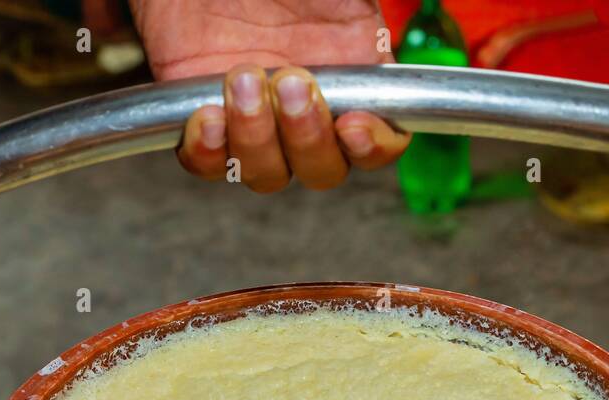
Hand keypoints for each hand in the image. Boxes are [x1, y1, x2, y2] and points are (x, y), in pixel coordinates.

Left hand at [130, 0, 410, 191]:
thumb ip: (365, 12)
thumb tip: (403, 29)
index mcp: (351, 81)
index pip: (380, 141)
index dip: (372, 147)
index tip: (353, 125)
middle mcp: (307, 112)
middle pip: (322, 169)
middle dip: (308, 137)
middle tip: (290, 84)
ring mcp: (256, 124)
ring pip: (267, 173)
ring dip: (257, 138)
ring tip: (243, 79)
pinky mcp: (205, 124)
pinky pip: (209, 164)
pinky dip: (208, 151)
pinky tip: (208, 118)